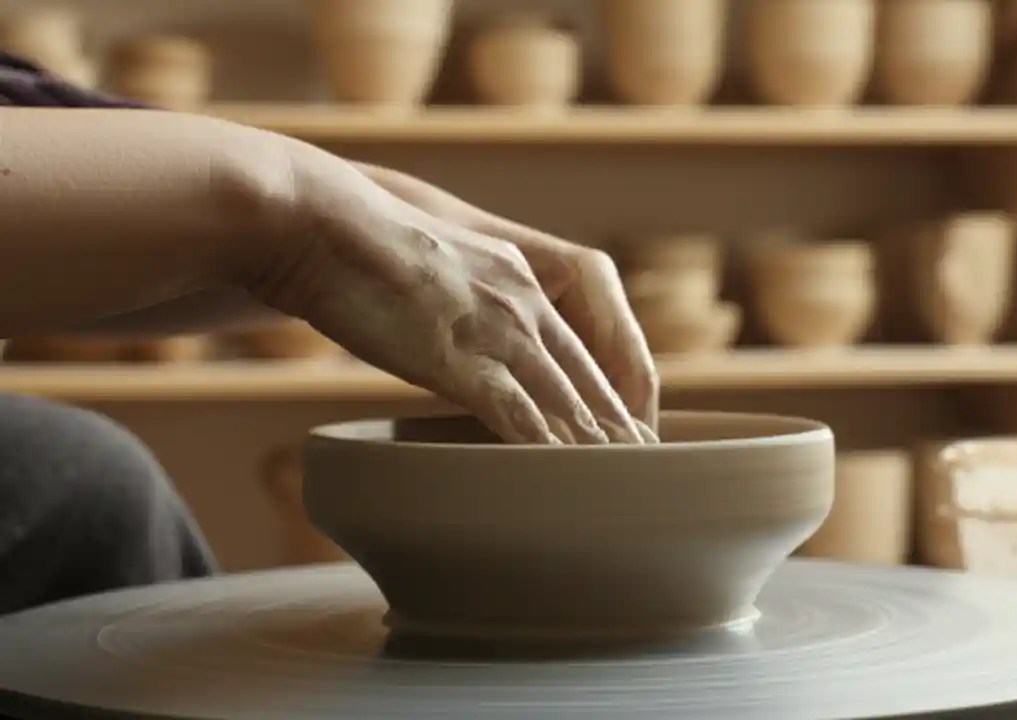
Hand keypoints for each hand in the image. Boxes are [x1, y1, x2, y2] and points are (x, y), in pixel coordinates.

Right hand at [248, 149, 652, 444]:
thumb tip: (470, 351)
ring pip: (565, 400)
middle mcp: (523, 302)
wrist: (320, 222)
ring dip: (595, 450)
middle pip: (591, 380)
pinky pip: (515, 413)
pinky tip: (561, 479)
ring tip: (624, 487)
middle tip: (653, 473)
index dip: (620, 397)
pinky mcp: (459, 357)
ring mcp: (495, 329)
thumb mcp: (441, 272)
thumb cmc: (364, 252)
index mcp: (523, 278)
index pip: (593, 347)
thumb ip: (471, 306)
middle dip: (623, 432)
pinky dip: (543, 451)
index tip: (637, 436)